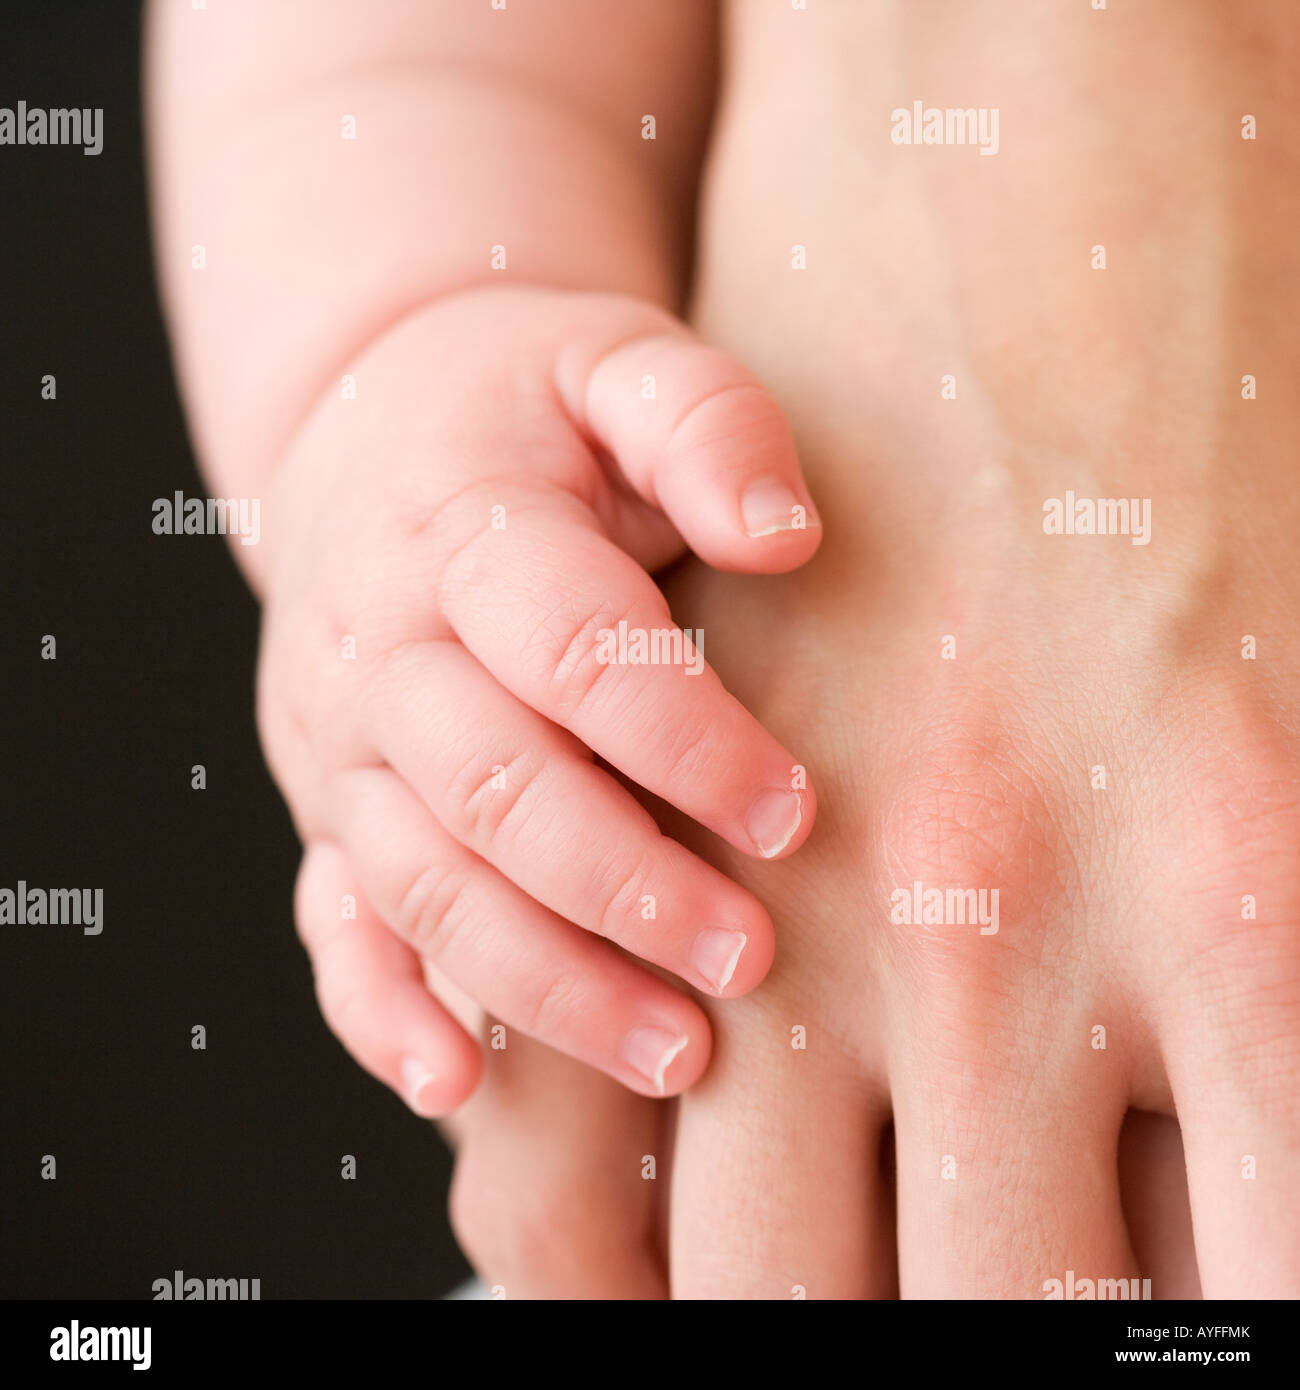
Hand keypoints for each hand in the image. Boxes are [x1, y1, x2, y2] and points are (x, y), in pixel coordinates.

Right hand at [263, 286, 821, 1104]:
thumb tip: (787, 537)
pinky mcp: (326, 813)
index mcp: (457, 531)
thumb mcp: (617, 362)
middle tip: (751, 957)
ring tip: (679, 1053)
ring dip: (547, 982)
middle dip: (625, 889)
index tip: (797, 812)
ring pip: (426, 886)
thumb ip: (703, 422)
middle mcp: (378, 652)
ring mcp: (338, 746)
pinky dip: (385, 1013)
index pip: (567, 650)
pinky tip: (459, 1086)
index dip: (682, 740)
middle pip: (492, 792)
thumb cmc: (527, 405)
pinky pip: (335, 927)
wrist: (374, 429)